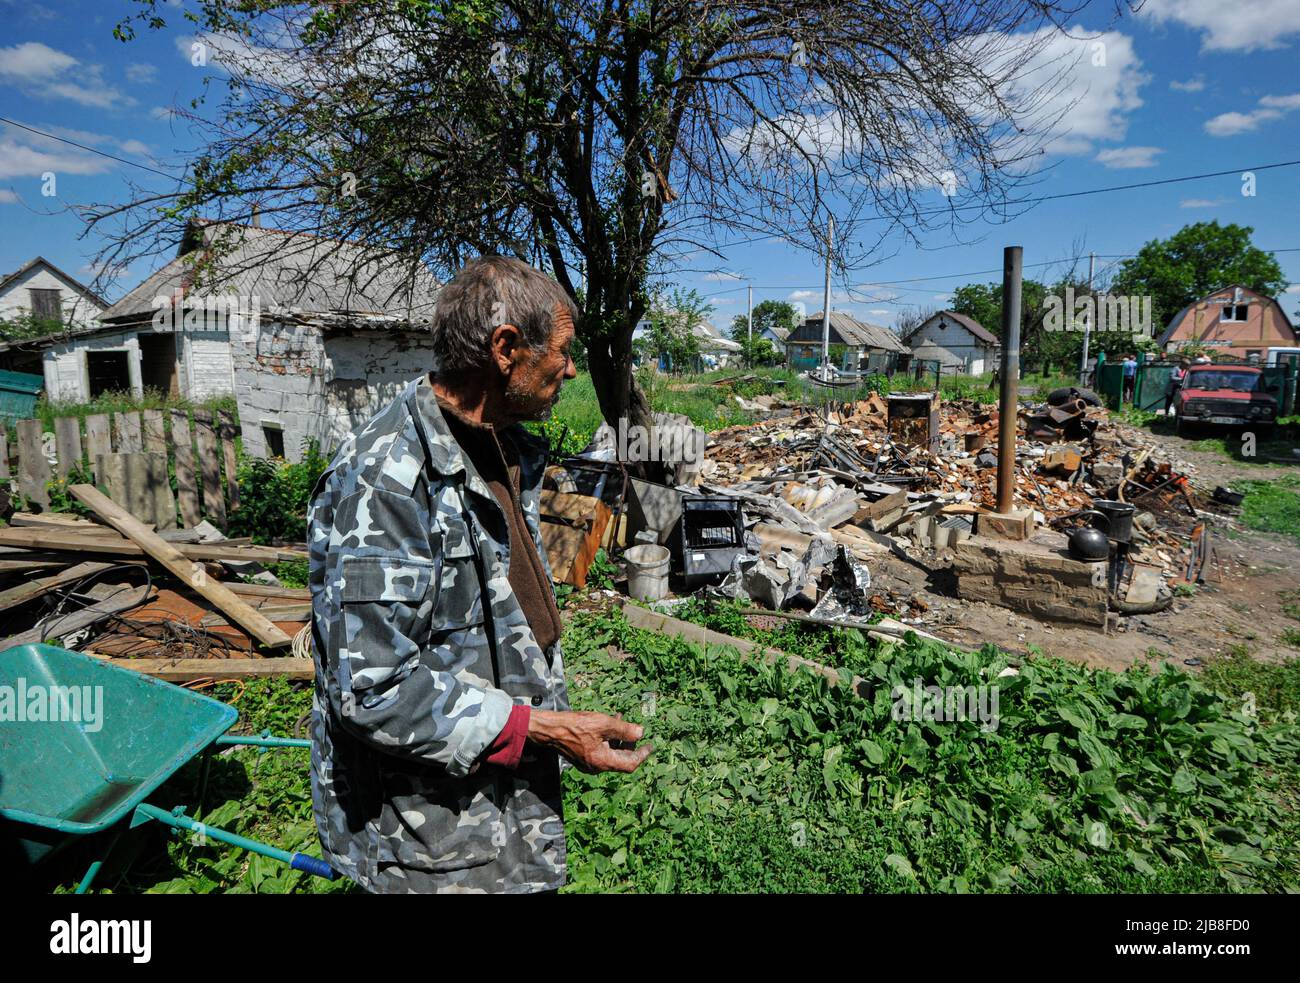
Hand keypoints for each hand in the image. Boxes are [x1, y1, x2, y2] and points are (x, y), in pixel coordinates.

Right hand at [527, 710, 652, 773]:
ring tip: (621, 721)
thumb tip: (641, 732)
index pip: (630, 763)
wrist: (549, 730)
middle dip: (630, 745)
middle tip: (636, 731)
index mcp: (603, 761)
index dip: (642, 754)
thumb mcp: (603, 723)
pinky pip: (602, 752)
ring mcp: (588, 764)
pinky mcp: (583, 758)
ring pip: (611, 755)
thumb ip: (624, 729)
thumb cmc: (574, 725)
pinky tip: (607, 726)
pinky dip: (608, 741)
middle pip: (621, 760)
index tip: (650, 745)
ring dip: (619, 740)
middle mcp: (596, 767)